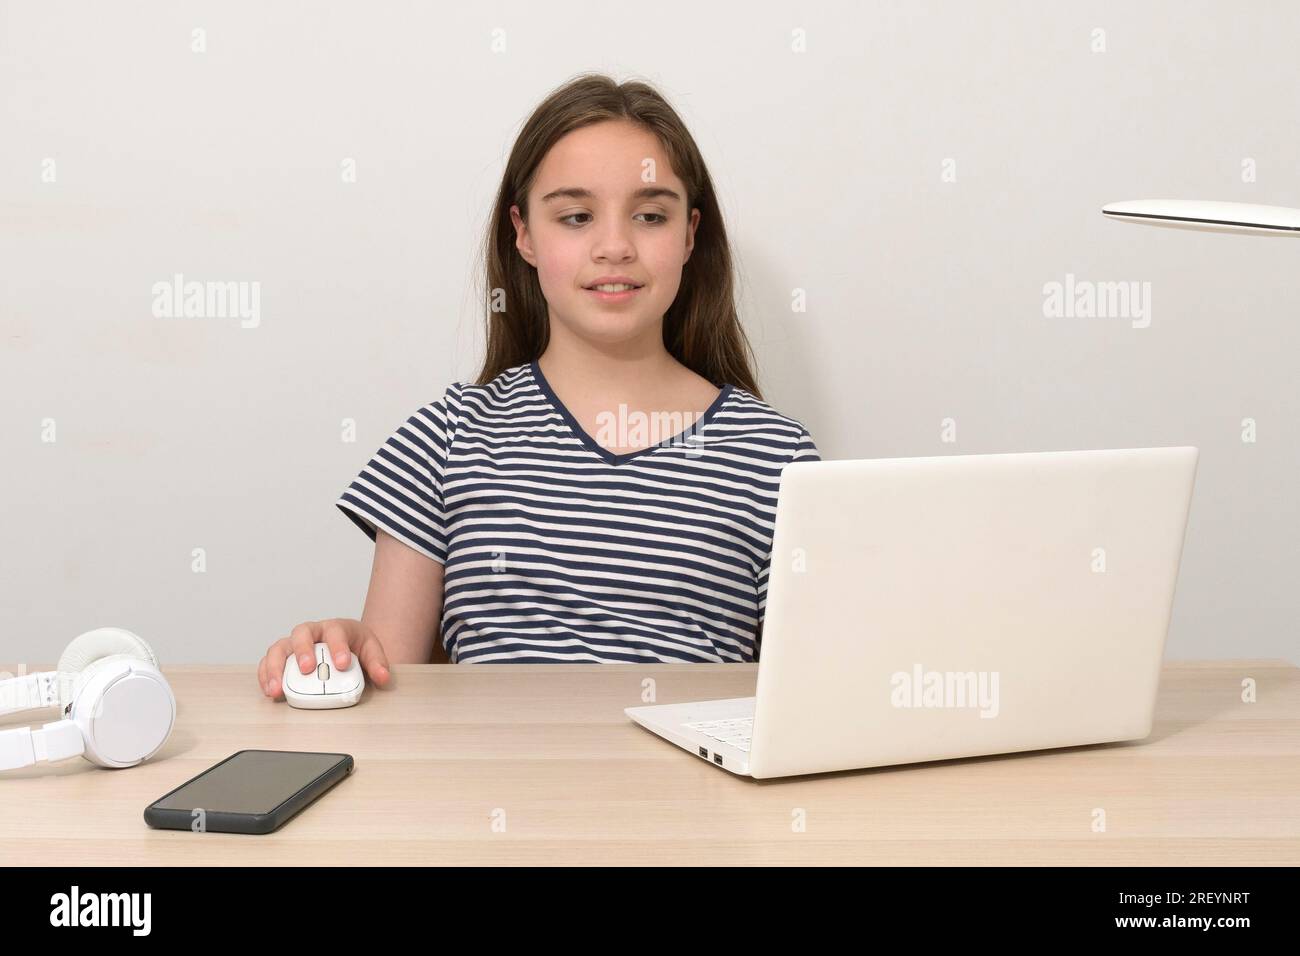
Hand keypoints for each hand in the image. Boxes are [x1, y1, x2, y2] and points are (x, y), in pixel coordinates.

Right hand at [257, 619, 391, 699]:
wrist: (346, 645)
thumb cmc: (355, 645)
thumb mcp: (371, 650)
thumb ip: (377, 662)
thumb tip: (383, 677)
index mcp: (335, 627)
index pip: (335, 631)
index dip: (337, 646)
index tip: (342, 664)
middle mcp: (311, 632)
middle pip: (302, 633)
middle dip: (303, 651)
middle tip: (307, 670)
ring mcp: (294, 644)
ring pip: (279, 648)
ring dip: (275, 668)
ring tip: (277, 689)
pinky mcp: (282, 657)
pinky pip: (268, 662)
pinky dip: (266, 675)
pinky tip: (269, 691)